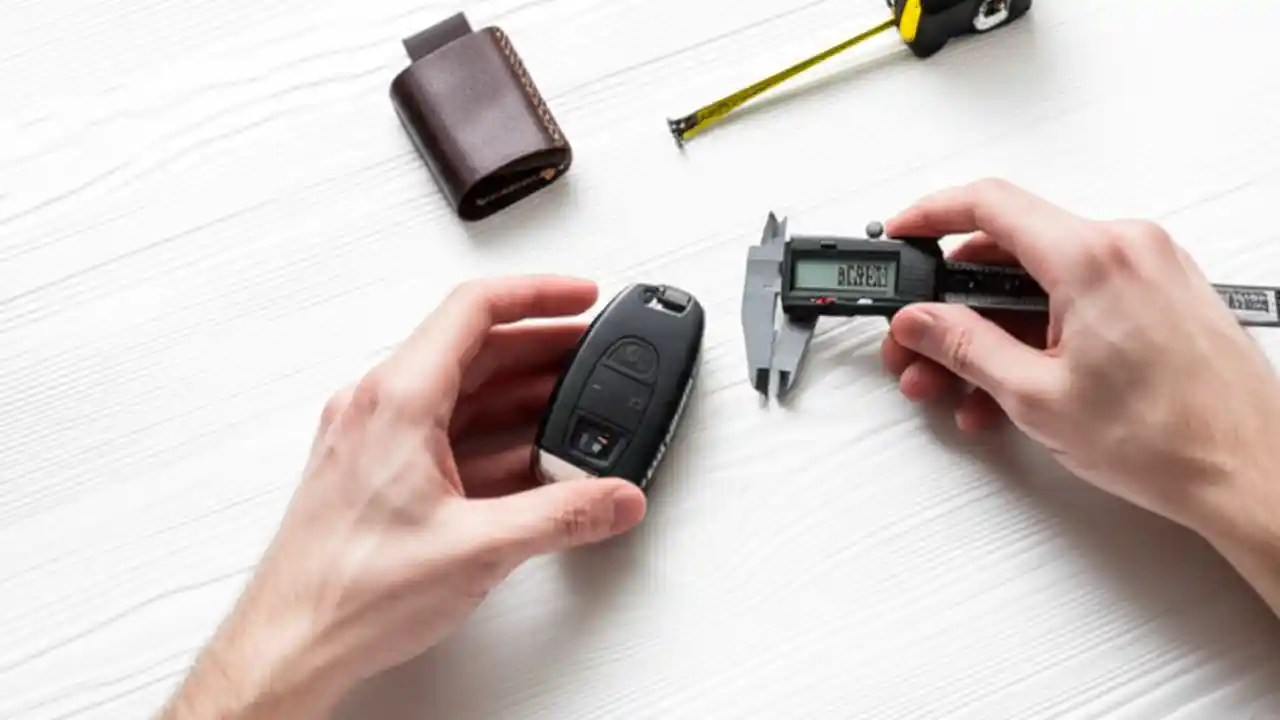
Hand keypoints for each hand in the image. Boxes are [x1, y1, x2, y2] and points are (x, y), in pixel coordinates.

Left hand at [163, 276, 647, 719]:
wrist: (290, 644)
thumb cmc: (347, 593)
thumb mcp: (478, 548)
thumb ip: (561, 517)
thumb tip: (614, 498)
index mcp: (396, 399)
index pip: (473, 309)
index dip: (536, 294)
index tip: (579, 297)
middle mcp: (378, 407)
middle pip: (473, 348)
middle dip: (541, 347)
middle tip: (591, 353)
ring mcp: (374, 440)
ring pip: (461, 391)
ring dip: (521, 394)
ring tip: (576, 407)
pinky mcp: (377, 473)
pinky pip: (446, 432)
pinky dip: (495, 435)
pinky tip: (534, 461)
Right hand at [879, 179, 1279, 611]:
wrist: (1253, 473)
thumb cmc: (1172, 440)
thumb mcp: (1037, 396)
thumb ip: (964, 348)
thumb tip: (921, 321)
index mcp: (1092, 257)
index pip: (988, 204)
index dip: (929, 216)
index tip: (901, 235)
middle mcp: (1126, 248)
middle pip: (1008, 253)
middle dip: (951, 304)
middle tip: (918, 345)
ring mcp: (1148, 270)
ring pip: (1039, 284)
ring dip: (989, 331)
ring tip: (958, 385)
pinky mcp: (1160, 296)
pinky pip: (1077, 300)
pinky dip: (1034, 336)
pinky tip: (1008, 388)